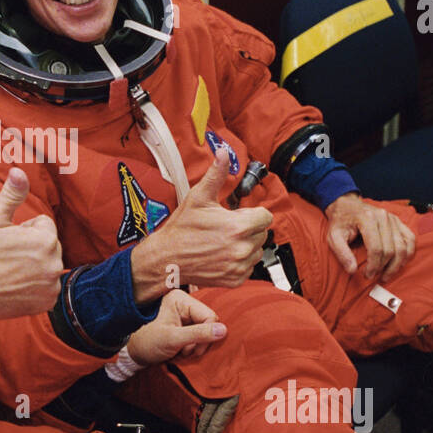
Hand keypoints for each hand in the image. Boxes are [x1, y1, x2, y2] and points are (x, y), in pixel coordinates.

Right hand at [0, 167, 63, 322]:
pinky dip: (34, 287)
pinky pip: (46, 288)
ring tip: (8, 270)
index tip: (7, 239)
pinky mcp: (44, 303)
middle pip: (47, 246)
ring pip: (47, 266)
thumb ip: (12, 193)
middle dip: (31, 247)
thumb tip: (19, 172)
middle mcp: (53, 264)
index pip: (44, 225)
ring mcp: (50, 286)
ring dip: (33, 267)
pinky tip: (14, 285)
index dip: (24, 229)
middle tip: (6, 255)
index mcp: (45, 240)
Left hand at [126, 290, 226, 365]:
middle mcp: (182, 303)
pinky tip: (179, 350)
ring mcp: (182, 314)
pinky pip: (196, 335)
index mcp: (179, 299)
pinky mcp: (181, 324)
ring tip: (179, 351)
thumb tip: (224, 330)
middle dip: (199, 342)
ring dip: (194, 346)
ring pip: (204, 331)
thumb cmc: (147, 342)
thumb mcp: (173, 339)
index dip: (207, 334)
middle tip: (184, 351)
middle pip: (208, 323)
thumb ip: (199, 334)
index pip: (209, 315)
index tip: (194, 349)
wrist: (131, 352)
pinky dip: (190, 346)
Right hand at [131, 148, 272, 299]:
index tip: (237, 214)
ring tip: (223, 241)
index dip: (251, 213)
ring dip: (246, 245)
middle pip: (262, 233)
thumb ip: (216, 174)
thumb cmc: (182, 228)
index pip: (265, 217)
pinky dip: (239, 261)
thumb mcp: (198, 197)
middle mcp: (242, 249)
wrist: (167, 258)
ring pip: (257, 250)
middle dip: (248, 228)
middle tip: (226, 227)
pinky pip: (249, 267)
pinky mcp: (235, 279)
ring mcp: (240, 266)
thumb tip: (222, 152)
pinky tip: (222, 254)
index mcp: (238, 227)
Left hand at [324, 193, 415, 279]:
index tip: (367, 275)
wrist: (346, 206)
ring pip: (403, 247)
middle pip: (391, 250)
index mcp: (367, 219)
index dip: (373, 266)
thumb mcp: (333, 236)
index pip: (376, 248)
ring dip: (397, 264)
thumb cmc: (340, 222)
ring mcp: (393, 218)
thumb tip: (352, 270)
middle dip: (384, 267)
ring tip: (386, 274)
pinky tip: (399, 263)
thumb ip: (342, 253)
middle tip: (375, 276)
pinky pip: (410, 239)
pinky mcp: (398, 221)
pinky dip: (408, 253)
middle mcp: (383, 217)